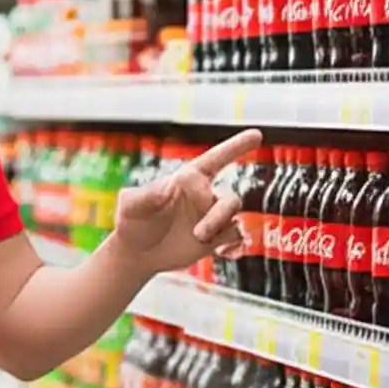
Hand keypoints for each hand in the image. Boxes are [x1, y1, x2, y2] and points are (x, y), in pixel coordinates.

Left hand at [111, 129, 263, 275]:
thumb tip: (168, 186)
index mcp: (188, 179)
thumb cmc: (132, 221)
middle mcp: (204, 196)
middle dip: (219, 216)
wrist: (135, 252)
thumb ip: (146, 194)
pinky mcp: (214, 239)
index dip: (236, 146)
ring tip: (199, 240)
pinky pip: (237, 237)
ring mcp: (211, 218)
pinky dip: (236, 245)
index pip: (217, 159)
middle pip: (231, 199)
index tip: (257, 134)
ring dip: (223, 231)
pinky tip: (225, 252)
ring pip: (234, 219)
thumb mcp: (132, 204)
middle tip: (198, 234)